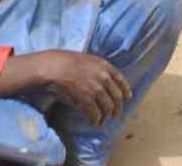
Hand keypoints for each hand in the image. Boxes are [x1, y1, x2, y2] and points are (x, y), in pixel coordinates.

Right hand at [0, 51, 131, 126]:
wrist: (53, 67)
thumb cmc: (66, 62)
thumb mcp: (87, 60)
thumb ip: (98, 69)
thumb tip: (104, 82)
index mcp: (104, 65)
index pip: (120, 79)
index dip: (125, 90)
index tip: (128, 97)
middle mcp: (103, 77)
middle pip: (116, 97)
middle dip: (117, 108)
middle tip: (115, 115)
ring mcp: (95, 88)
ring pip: (107, 107)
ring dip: (105, 117)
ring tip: (101, 122)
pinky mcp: (86, 99)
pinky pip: (95, 113)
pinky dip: (95, 120)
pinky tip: (93, 122)